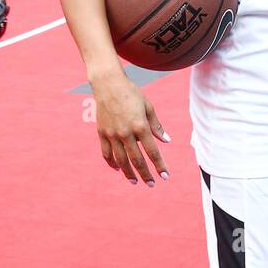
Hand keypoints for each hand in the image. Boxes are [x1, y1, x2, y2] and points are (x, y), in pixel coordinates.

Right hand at [92, 71, 170, 185]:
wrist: (108, 84)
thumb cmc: (132, 94)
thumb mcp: (148, 107)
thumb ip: (156, 127)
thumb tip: (166, 141)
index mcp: (140, 126)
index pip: (152, 151)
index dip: (159, 165)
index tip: (165, 176)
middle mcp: (125, 132)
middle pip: (136, 160)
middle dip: (145, 174)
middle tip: (151, 184)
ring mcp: (112, 134)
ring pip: (120, 160)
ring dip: (128, 173)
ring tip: (135, 181)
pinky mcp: (101, 133)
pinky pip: (106, 153)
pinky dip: (112, 163)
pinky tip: (118, 169)